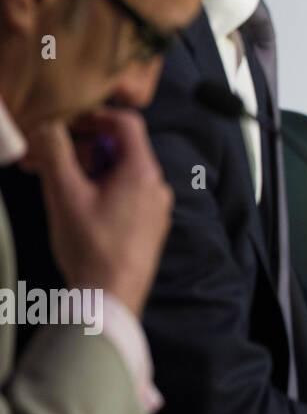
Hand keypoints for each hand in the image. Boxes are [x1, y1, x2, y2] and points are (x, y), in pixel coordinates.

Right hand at [24, 108, 170, 316]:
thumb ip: (55, 154)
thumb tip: (47, 125)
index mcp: (142, 171)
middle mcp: (156, 185)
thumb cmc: (90, 247)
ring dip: (86, 171)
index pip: (126, 123)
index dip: (94, 117)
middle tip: (44, 159)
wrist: (111, 297)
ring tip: (53, 183)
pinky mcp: (149, 225)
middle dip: (80, 149)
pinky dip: (100, 190)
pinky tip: (74, 204)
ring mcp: (155, 207)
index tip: (65, 124)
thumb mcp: (65, 194)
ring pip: (120, 173)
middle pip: (120, 148)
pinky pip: (126, 194)